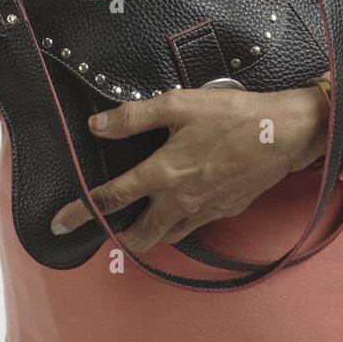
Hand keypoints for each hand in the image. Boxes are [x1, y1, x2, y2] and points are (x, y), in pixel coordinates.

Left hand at [50, 85, 329, 250]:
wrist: (283, 133)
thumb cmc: (231, 114)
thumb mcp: (179, 104)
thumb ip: (134, 116)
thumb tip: (97, 125)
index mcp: (163, 173)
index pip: (111, 199)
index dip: (81, 211)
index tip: (59, 223)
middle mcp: (180, 200)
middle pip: (138, 237)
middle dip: (119, 235)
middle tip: (109, 222)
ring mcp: (204, 211)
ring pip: (166, 236)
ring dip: (149, 231)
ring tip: (142, 213)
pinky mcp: (224, 211)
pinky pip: (192, 226)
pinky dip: (179, 220)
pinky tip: (182, 198)